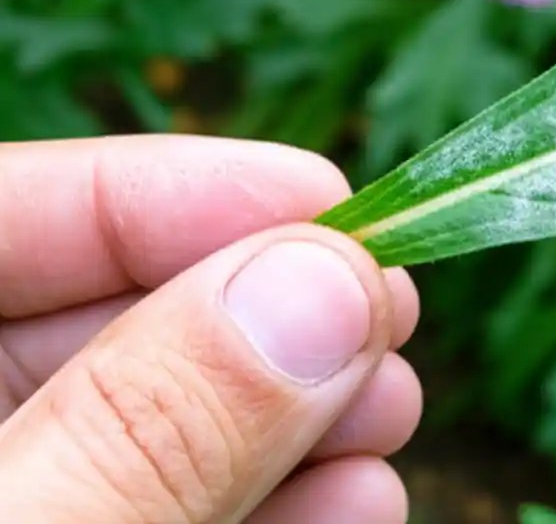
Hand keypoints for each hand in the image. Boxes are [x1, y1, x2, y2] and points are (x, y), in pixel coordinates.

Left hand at [0, 136, 422, 521]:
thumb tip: (322, 281)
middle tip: (389, 310)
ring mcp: (28, 503)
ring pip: (164, 419)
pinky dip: (279, 503)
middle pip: (110, 315)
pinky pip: (185, 513)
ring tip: (393, 411)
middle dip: (270, 307)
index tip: (325, 199)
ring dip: (299, 408)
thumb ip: (147, 421)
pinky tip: (355, 499)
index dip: (170, 189)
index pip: (13, 213)